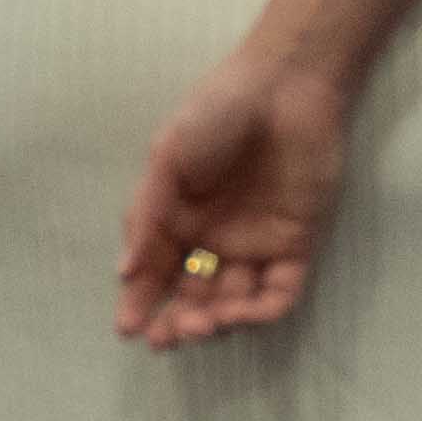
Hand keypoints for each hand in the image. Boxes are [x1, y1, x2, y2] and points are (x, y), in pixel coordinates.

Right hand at [116, 36, 355, 348]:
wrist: (283, 83)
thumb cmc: (218, 110)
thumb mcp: (167, 157)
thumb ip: (146, 215)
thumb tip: (125, 273)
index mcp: (178, 221)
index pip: (155, 275)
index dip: (140, 305)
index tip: (128, 329)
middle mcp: (215, 240)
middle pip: (194, 298)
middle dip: (178, 323)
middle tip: (168, 336)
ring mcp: (257, 243)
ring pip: (235, 303)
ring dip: (216, 323)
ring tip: (201, 325)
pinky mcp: (297, 241)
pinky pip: (281, 290)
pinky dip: (262, 310)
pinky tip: (240, 315)